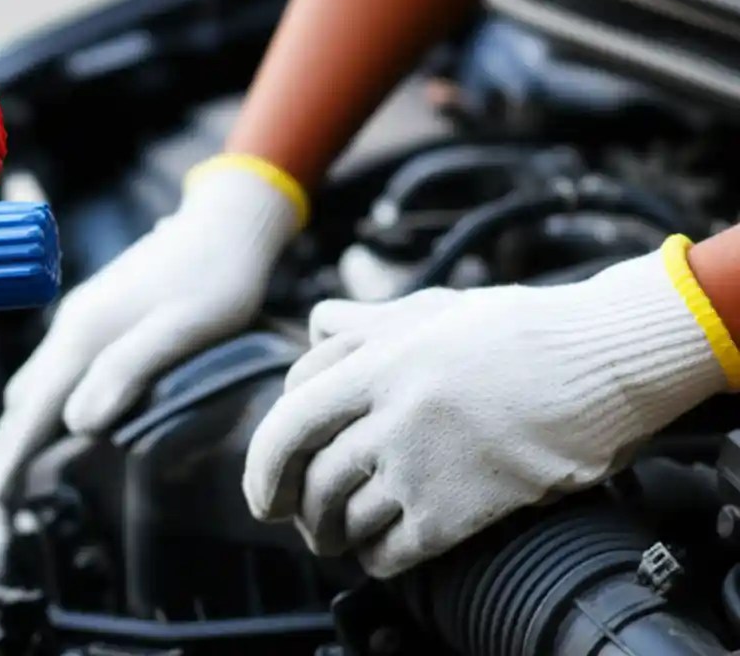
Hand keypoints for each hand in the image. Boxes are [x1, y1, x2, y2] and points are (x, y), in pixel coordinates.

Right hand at [0, 162, 303, 566]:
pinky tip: (55, 417)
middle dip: (7, 447)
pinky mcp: (98, 314)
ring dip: (24, 425)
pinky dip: (45, 401)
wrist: (226, 220)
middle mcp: (74, 325)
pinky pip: (57, 368)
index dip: (13, 453)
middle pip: (28, 398)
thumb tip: (78, 424)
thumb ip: (129, 369)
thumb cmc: (217, 277)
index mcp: (88, 334)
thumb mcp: (184, 326)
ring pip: (40, 380)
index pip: (38, 407)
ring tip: (12, 467)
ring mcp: (83, 317)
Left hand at [244, 249, 728, 577]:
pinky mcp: (459, 509)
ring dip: (330, 534)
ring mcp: (425, 463)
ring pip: (343, 517)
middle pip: (310, 476)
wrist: (602, 362)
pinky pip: (390, 550)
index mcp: (378, 362)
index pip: (288, 420)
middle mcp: (393, 414)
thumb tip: (314, 327)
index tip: (265, 484)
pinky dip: (373, 557)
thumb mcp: (432, 309)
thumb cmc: (518, 331)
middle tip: (287, 516)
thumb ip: (365, 323)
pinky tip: (380, 550)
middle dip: (288, 504)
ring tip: (334, 535)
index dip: (264, 461)